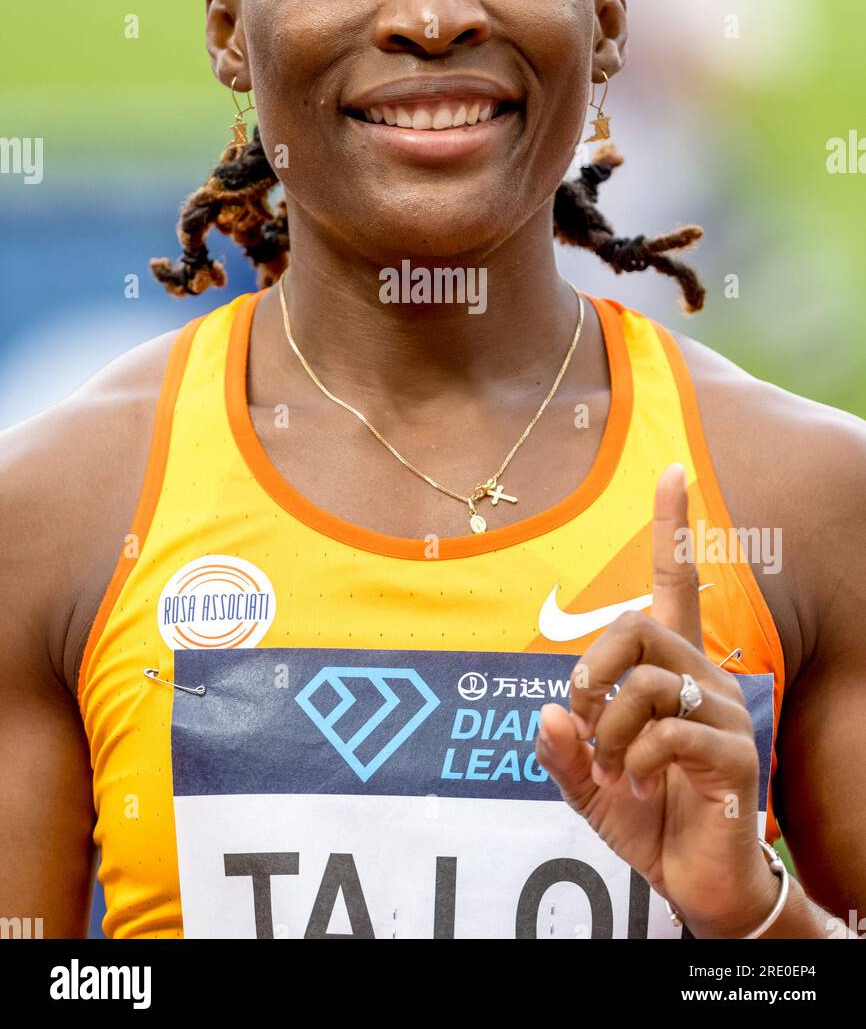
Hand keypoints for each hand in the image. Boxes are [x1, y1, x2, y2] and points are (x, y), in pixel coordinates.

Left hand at [535, 462, 779, 936]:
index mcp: (670, 669)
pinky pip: (669, 736)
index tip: (672, 470)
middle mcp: (702, 676)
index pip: (675, 582)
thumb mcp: (589, 784)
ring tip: (613, 771)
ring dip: (610, 733)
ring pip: (647, 684)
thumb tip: (546, 714)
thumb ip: (563, 751)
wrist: (698, 879)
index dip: (673, 528)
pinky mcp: (734, 756)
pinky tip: (641, 791)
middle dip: (593, 669)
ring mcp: (721, 714)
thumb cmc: (648, 816)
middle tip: (584, 721)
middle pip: (638, 625)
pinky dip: (636, 766)